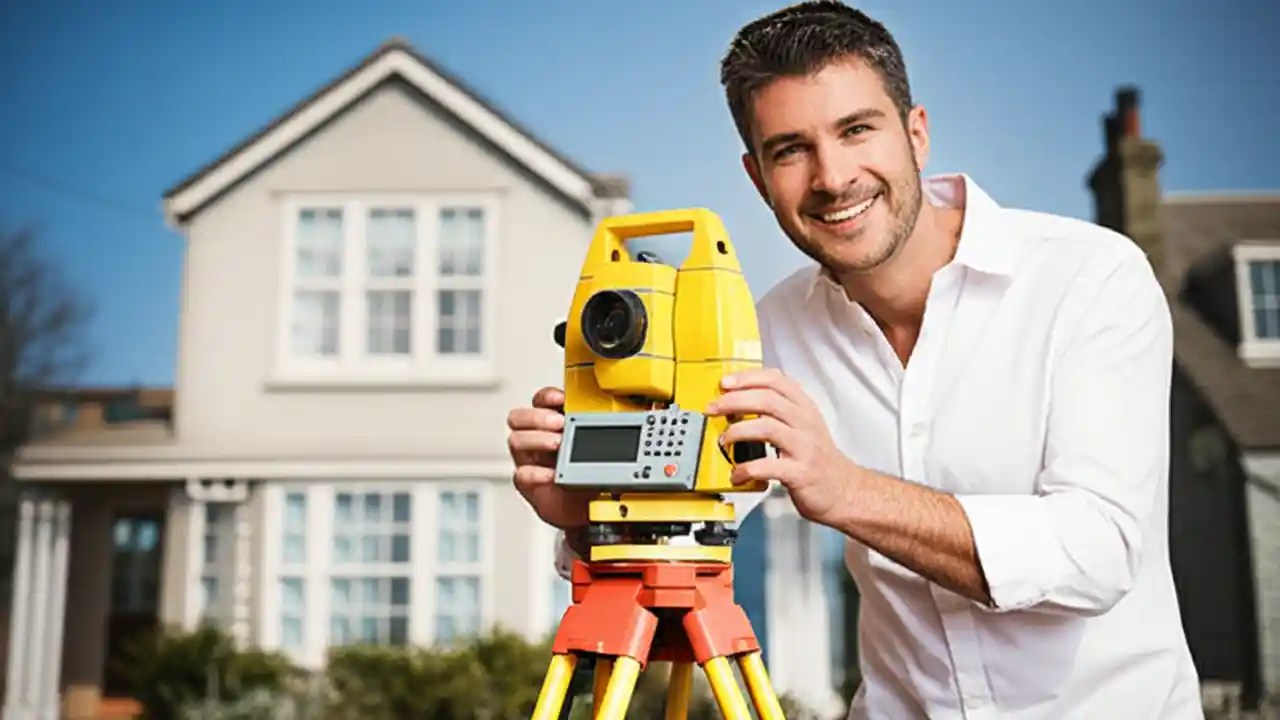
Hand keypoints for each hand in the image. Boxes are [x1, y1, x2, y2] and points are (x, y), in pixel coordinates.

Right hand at [506, 386, 594, 529]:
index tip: (560, 398)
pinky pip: (522, 474)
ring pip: (516, 441)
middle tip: (559, 423)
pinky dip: (536, 473)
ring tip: (558, 445)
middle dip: (538, 417)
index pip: (540, 401)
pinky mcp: (528, 483)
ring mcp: (530, 460)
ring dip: (537, 440)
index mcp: (552, 424)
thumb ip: (600, 431)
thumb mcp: (598, 448)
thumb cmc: (590, 475)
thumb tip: (616, 418)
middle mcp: (537, 438)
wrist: (588, 507)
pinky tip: (552, 474)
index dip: (546, 397)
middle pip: (519, 418)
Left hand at [706, 368, 858, 525]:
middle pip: (767, 400)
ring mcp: (804, 448)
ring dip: (738, 431)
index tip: (725, 382)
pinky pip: (768, 466)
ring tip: (724, 439)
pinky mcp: (800, 473)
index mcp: (804, 408)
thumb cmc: (816, 458)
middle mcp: (805, 423)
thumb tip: (737, 400)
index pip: (777, 380)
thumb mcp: (803, 425)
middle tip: (714, 408)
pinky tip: (737, 473)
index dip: (748, 378)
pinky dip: (746, 469)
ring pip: (767, 427)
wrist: (843, 490)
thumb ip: (777, 411)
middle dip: (735, 401)